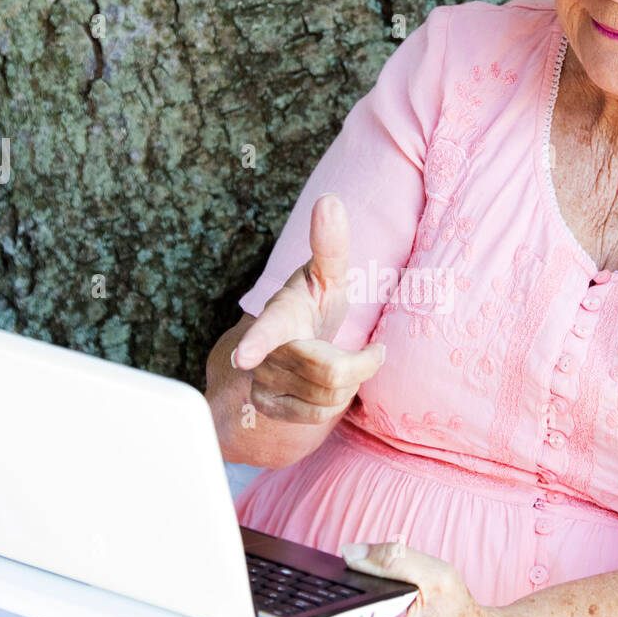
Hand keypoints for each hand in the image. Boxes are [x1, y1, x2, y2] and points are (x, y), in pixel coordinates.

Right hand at [231, 193, 385, 424]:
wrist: (291, 341)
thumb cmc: (311, 303)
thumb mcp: (325, 274)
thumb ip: (330, 244)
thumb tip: (330, 200)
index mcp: (278, 315)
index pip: (266, 330)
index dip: (257, 344)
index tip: (244, 359)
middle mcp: (264, 352)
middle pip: (330, 372)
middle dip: (362, 364)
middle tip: (373, 351)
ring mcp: (262, 381)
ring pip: (329, 397)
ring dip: (352, 383)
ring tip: (348, 366)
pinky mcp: (268, 406)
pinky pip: (319, 415)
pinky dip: (338, 401)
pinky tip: (334, 387)